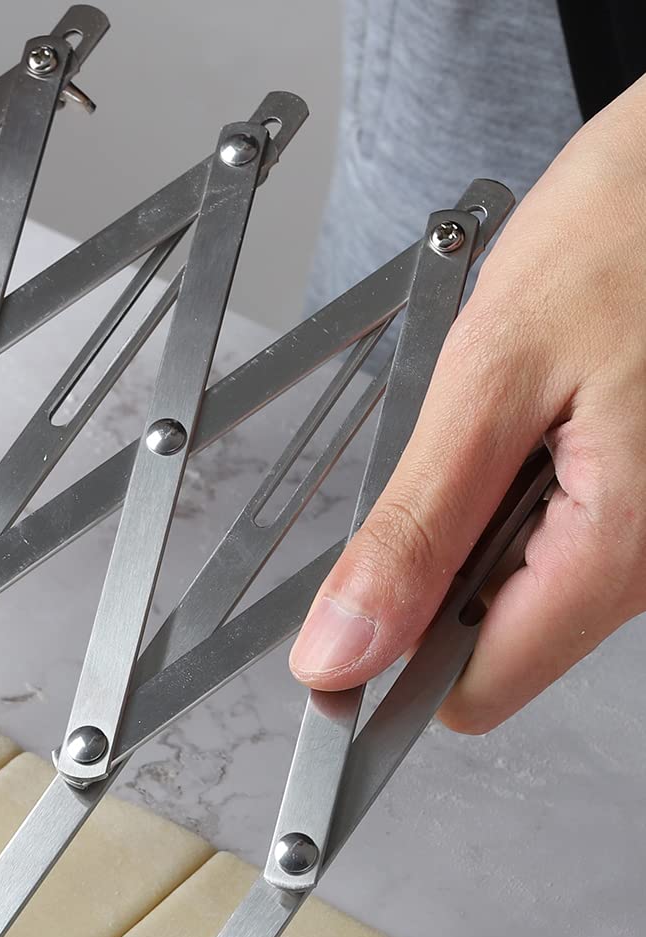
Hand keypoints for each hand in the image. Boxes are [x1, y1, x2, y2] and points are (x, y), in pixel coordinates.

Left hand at [289, 75, 645, 732]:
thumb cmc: (637, 223)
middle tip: (464, 447)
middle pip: (499, 639)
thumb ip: (414, 531)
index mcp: (620, 548)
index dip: (395, 658)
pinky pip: (571, 532)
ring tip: (526, 408)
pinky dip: (532, 485)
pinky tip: (553, 409)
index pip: (474, 691)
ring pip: (532, 585)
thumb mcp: (491, 377)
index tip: (353, 601)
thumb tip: (342, 650)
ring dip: (492, 515)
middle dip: (447, 565)